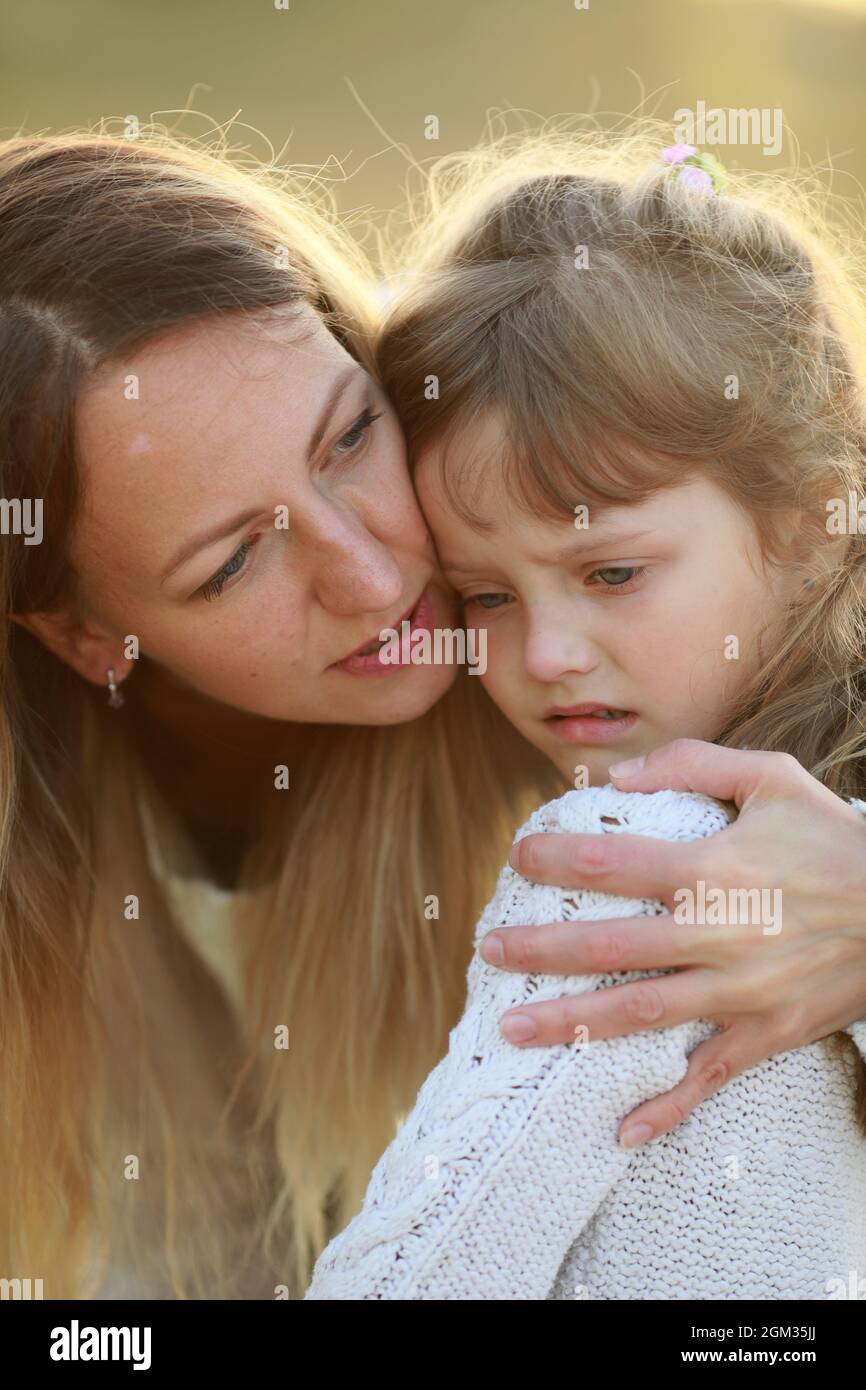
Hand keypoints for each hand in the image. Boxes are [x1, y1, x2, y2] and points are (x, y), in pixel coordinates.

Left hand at [481, 739, 865, 1147]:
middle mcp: (717, 932)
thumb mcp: (772, 777)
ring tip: (512, 1030)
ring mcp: (739, 990)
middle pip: (608, 945)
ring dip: (572, 1025)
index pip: (609, 863)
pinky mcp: (765, 1032)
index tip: (517, 858)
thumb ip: (692, 763)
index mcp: (713, 866)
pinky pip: (708, 1077)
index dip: (554, 859)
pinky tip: (620, 1131)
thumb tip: (617, 777)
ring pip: (639, 1014)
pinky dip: (666, 1108)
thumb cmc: (833, 838)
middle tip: (488, 952)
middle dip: (540, 951)